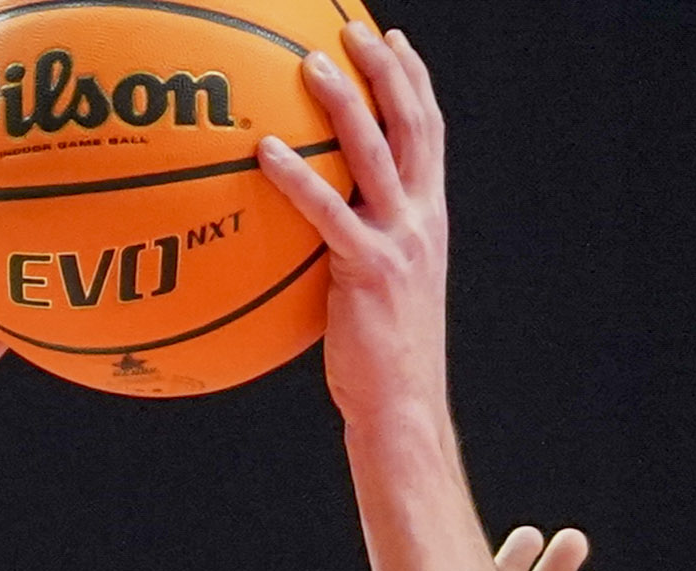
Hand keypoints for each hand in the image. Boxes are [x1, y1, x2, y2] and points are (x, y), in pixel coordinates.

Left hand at [259, 25, 449, 428]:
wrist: (403, 408)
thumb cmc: (383, 361)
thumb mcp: (384, 292)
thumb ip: (363, 246)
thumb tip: (318, 227)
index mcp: (430, 220)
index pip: (429, 133)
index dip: (414, 81)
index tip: (393, 40)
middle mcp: (423, 222)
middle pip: (409, 124)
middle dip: (384, 69)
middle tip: (351, 29)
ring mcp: (400, 243)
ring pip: (374, 152)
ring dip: (343, 101)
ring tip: (311, 63)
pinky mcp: (369, 270)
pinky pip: (327, 211)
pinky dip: (296, 177)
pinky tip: (265, 151)